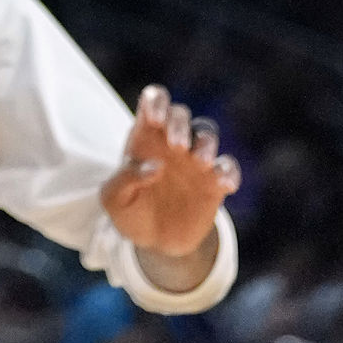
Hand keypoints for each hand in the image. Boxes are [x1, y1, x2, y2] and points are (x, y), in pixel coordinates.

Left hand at [101, 83, 238, 270]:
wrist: (154, 242)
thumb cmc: (129, 211)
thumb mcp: (113, 199)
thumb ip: (125, 179)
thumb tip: (153, 167)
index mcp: (145, 135)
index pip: (154, 99)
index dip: (157, 101)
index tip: (155, 119)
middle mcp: (171, 141)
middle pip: (180, 114)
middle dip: (179, 123)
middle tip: (176, 146)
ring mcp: (194, 160)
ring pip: (207, 133)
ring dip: (206, 142)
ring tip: (200, 162)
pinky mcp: (214, 183)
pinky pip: (228, 167)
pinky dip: (229, 172)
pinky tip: (224, 184)